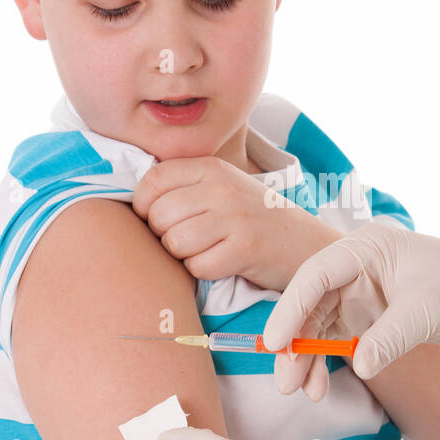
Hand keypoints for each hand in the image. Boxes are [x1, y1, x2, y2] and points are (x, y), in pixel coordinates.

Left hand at [131, 155, 329, 290]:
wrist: (306, 244)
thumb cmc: (255, 219)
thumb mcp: (222, 188)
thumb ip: (183, 186)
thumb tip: (132, 203)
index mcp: (211, 167)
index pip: (152, 181)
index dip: (144, 206)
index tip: (157, 219)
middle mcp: (222, 187)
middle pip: (158, 216)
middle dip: (164, 236)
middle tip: (190, 239)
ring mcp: (234, 217)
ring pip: (174, 243)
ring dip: (184, 256)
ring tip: (208, 250)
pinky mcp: (244, 249)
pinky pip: (198, 266)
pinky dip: (204, 271)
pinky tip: (223, 262)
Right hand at [262, 219, 439, 398]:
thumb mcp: (428, 310)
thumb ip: (391, 336)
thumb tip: (360, 366)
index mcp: (366, 248)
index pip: (316, 275)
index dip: (291, 309)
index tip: (277, 343)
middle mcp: (354, 267)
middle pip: (309, 304)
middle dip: (294, 342)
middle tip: (285, 380)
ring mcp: (357, 293)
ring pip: (316, 326)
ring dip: (306, 358)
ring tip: (302, 391)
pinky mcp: (365, 317)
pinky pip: (333, 340)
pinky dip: (324, 363)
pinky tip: (320, 387)